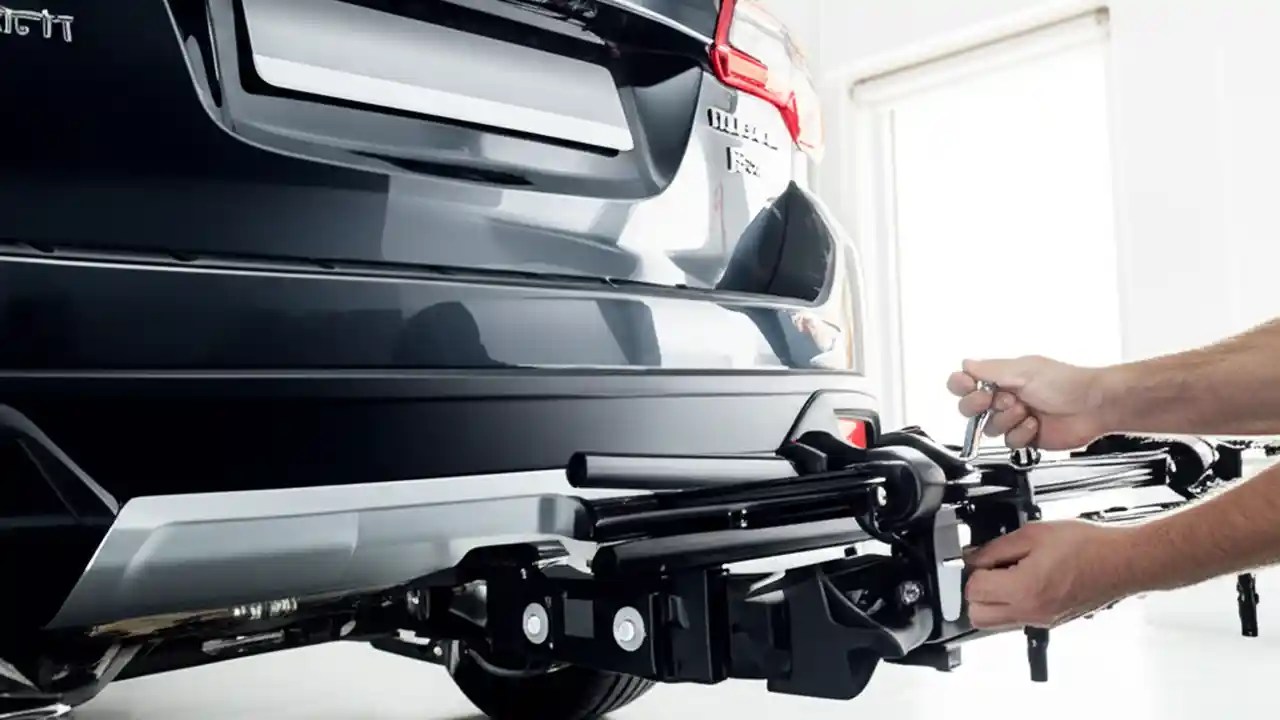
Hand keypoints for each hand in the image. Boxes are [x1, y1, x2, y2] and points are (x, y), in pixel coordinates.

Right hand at [946, 355, 1109, 449]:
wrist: (1093, 407)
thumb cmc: (1066, 384)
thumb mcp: (1024, 371)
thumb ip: (991, 370)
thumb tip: (966, 364)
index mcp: (1003, 377)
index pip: (967, 381)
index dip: (962, 385)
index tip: (969, 386)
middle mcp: (1006, 397)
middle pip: (970, 407)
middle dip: (980, 405)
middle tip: (996, 400)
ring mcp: (1014, 418)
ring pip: (989, 427)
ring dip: (1006, 419)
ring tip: (1025, 410)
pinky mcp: (1024, 437)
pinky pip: (1008, 442)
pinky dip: (1021, 433)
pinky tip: (1034, 424)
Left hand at [964, 520, 1136, 629]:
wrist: (1121, 562)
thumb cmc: (1087, 546)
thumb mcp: (1033, 534)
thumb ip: (996, 548)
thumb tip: (972, 556)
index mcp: (1024, 589)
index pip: (973, 589)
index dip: (974, 569)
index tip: (982, 557)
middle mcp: (1030, 612)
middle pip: (977, 616)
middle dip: (975, 591)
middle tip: (989, 569)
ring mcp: (1040, 621)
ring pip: (994, 624)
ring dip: (990, 602)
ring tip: (1006, 576)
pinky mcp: (1050, 622)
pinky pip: (1015, 621)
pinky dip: (1009, 605)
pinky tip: (1023, 582)